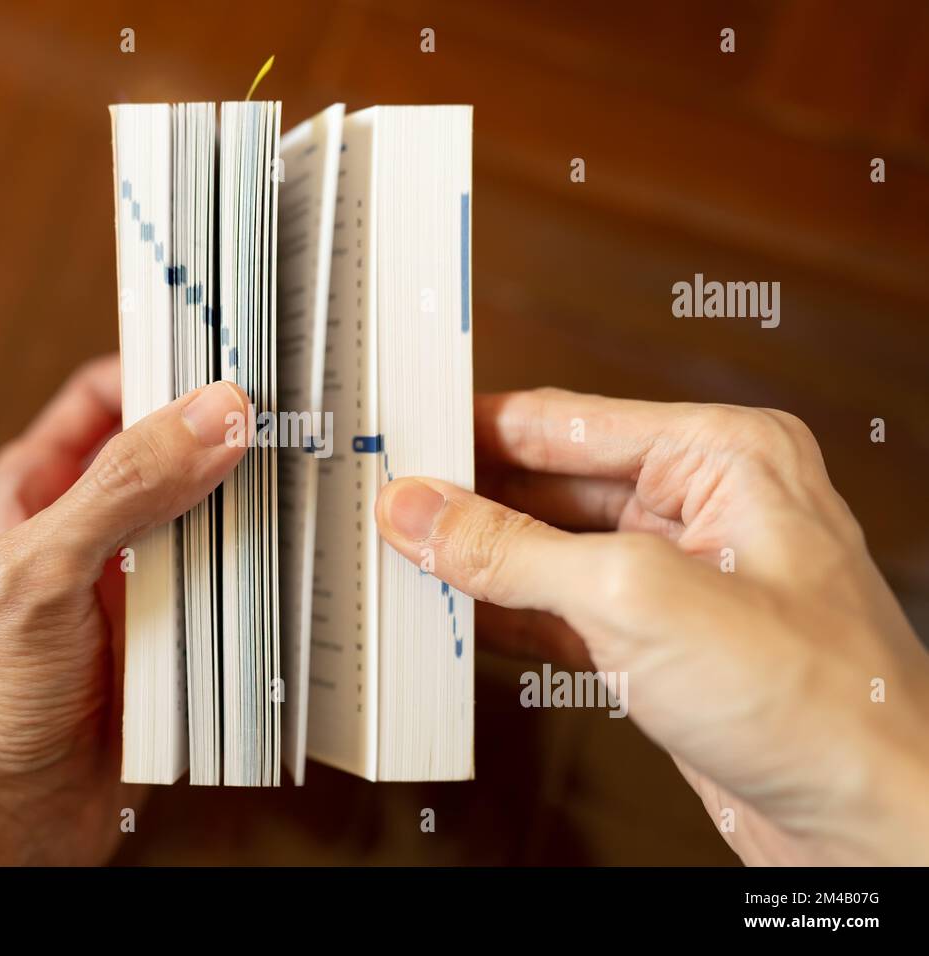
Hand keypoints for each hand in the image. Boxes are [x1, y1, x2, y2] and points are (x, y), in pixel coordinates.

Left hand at [0, 356, 247, 863]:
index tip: (227, 353)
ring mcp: (129, 578)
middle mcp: (85, 525)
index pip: (102, 394)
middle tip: (285, 410)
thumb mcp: (45, 570)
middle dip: (221, 431)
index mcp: (32, 490)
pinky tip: (291, 554)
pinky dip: (256, 564)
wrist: (15, 810)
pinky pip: (222, 578)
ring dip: (246, 498)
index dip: (159, 365)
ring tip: (303, 472)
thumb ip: (123, 487)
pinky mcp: (168, 629)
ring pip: (202, 512)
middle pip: (165, 448)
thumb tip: (213, 415)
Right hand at [376, 388, 928, 864]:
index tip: (405, 443)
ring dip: (483, 561)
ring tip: (407, 561)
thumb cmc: (817, 701)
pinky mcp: (662, 642)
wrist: (870, 824)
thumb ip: (513, 551)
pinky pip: (565, 608)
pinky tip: (457, 614)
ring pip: (552, 550)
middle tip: (392, 512)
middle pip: (552, 484)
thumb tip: (424, 513)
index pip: (564, 422)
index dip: (475, 432)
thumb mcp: (636, 599)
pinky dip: (508, 612)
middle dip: (471, 501)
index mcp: (722, 454)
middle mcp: (706, 505)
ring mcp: (683, 576)